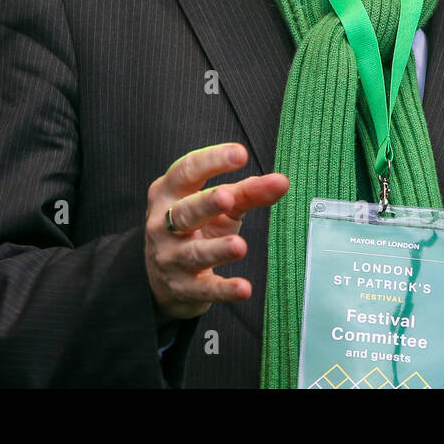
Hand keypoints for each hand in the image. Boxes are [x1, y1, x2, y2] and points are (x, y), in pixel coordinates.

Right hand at [144, 142, 288, 320]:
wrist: (161, 277)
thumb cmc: (195, 227)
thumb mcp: (220, 206)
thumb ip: (248, 191)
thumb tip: (281, 181)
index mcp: (169, 193)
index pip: (187, 171)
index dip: (212, 161)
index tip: (240, 153)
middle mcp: (163, 224)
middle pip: (184, 212)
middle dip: (206, 204)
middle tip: (228, 197)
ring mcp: (171, 258)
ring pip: (193, 253)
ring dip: (217, 249)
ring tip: (239, 246)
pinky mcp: (183, 287)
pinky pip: (205, 288)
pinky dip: (224, 290)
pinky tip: (244, 289)